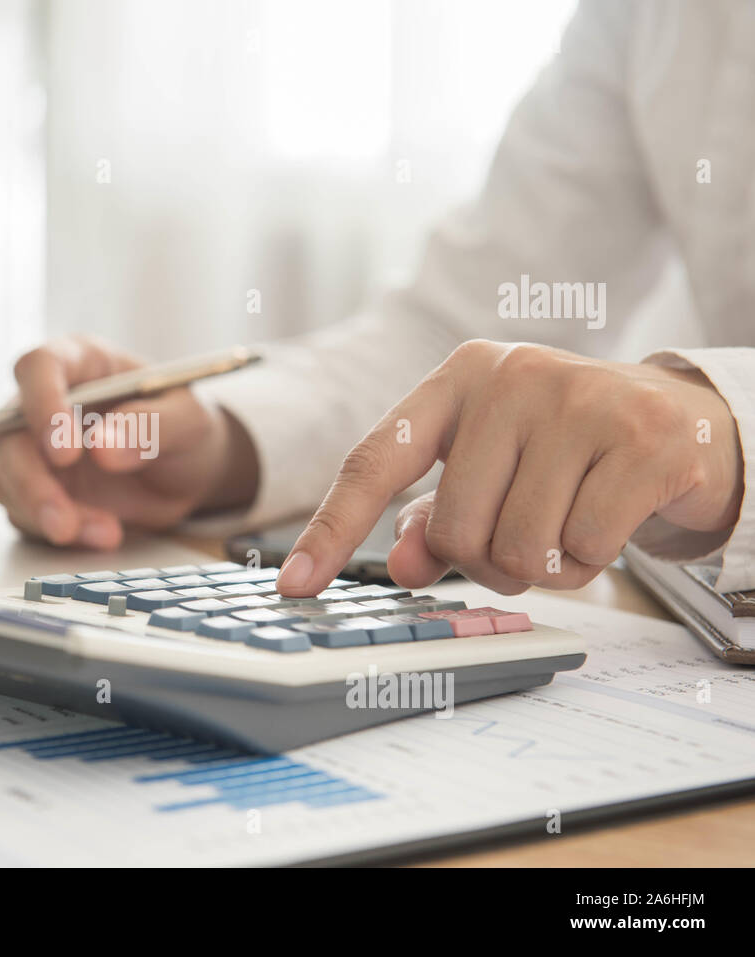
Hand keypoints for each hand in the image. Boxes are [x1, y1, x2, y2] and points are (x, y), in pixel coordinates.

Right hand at [0, 336, 257, 547]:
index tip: (65, 451)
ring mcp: (32, 449)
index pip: (38, 367)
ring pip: (6, 481)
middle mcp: (43, 403)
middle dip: (31, 482)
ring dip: (46, 514)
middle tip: (64, 520)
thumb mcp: (187, 420)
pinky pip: (25, 515)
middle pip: (5, 434)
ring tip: (108, 534)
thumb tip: (102, 447)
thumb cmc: (184, 427)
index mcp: (78, 362)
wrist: (185, 470)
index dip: (42, 404)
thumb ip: (149, 426)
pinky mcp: (34, 490)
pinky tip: (104, 535)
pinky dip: (61, 532)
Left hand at [277, 340, 743, 595]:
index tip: (293, 585)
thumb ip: (436, 517)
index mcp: (458, 378)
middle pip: (456, 528)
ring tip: (569, 525)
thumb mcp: (491, 469)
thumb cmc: (566, 450)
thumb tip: (406, 565)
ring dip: (543, 567)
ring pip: (520, 548)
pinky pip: (586, 550)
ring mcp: (581, 402)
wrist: (684, 419)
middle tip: (523, 540)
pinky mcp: (643, 440)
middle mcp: (512, 376)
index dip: (331, 530)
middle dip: (487, 560)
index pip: (374, 462)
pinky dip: (593, 563)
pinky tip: (610, 524)